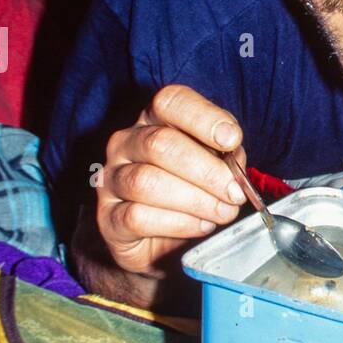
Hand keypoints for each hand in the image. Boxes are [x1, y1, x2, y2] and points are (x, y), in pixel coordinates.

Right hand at [95, 85, 245, 276]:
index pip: (170, 102)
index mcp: (153, 121)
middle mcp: (125, 144)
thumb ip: (225, 156)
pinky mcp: (108, 218)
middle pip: (160, 144)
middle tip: (233, 193)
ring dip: (195, 200)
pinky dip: (178, 223)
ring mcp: (111, 180)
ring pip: (146, 182)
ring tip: (222, 212)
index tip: (232, 140)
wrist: (162, 241)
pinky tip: (200, 226)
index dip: (203, 117)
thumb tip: (234, 164)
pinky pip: (137, 217)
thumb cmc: (190, 192)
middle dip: (205, 170)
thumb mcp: (214, 165)